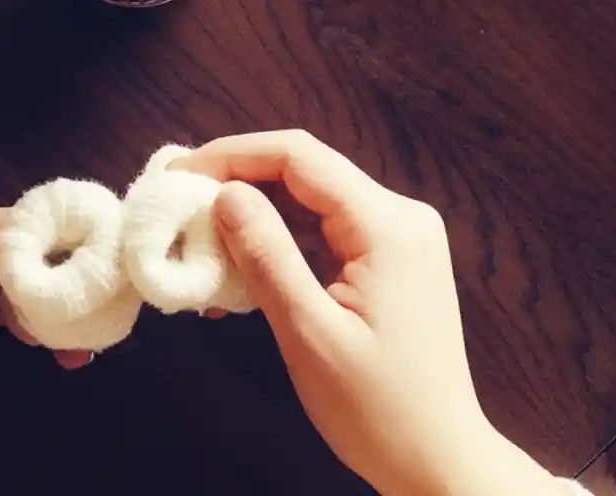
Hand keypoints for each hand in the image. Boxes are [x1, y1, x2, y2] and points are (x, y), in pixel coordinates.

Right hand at [175, 131, 565, 495]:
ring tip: (198, 246)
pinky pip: (323, 233)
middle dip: (237, 185)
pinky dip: (279, 246)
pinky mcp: (390, 262)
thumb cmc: (376, 407)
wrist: (438, 459)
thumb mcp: (308, 331)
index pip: (298, 157)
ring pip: (309, 202)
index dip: (232, 155)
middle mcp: (400, 216)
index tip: (177, 175)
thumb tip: (224, 193)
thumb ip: (266, 254)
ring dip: (254, 219)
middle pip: (303, 173)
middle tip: (177, 210)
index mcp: (387, 224)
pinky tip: (238, 273)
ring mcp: (399, 238)